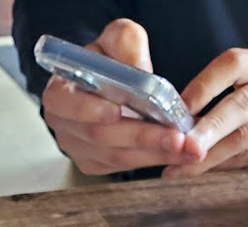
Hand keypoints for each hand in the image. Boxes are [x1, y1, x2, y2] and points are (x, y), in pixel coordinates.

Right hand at [41, 18, 202, 174]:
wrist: (106, 81)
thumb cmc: (108, 58)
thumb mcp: (117, 38)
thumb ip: (127, 45)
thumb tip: (141, 73)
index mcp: (59, 93)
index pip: (68, 105)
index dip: (91, 111)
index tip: (118, 112)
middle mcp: (64, 126)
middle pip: (101, 137)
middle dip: (142, 138)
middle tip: (176, 138)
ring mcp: (78, 149)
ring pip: (116, 157)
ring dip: (155, 154)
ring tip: (187, 149)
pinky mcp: (94, 164)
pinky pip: (123, 167)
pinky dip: (153, 160)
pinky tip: (177, 154)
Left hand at [163, 48, 247, 176]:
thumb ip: (224, 97)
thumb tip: (180, 121)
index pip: (233, 65)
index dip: (203, 87)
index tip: (178, 109)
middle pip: (244, 104)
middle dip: (210, 128)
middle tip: (184, 146)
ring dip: (210, 155)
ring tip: (179, 166)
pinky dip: (225, 164)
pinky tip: (201, 168)